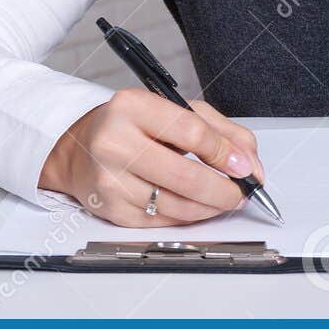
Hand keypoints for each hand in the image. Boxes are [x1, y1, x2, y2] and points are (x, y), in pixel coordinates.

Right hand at [37, 88, 264, 226]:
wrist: (80, 148)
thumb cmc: (131, 126)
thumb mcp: (173, 110)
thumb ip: (218, 130)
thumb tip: (249, 162)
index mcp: (132, 106)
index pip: (191, 132)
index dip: (225, 153)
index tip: (245, 166)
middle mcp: (115, 142)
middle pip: (186, 176)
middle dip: (224, 190)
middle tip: (241, 192)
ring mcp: (110, 179)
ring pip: (177, 205)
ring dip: (210, 207)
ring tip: (223, 199)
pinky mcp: (111, 210)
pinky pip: (162, 221)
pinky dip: (188, 217)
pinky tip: (196, 207)